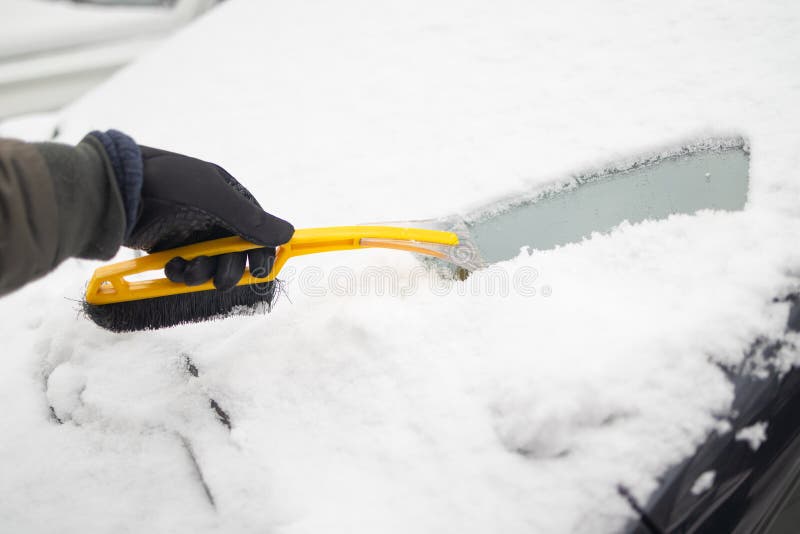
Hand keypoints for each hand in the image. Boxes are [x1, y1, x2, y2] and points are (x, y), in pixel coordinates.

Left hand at [125, 146, 293, 289]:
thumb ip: (249, 218)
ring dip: (202, 274)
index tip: (260, 272)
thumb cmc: (166, 181)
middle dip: (229, 270)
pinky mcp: (166, 245)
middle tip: (221, 281)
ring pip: (210, 264)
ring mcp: (189, 231)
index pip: (256, 230)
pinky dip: (181, 272)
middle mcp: (212, 215)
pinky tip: (170, 266)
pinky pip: (185, 266)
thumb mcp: (212, 195)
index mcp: (228, 197)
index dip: (261, 253)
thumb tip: (288, 234)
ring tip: (185, 271)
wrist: (114, 185)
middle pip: (235, 253)